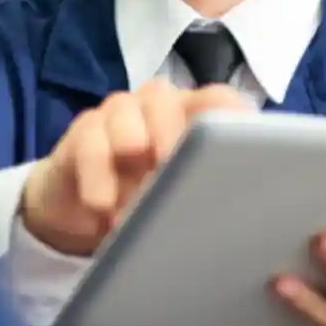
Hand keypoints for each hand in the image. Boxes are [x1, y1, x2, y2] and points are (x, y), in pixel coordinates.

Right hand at [19, 78, 251, 255]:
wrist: (89, 209)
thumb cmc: (153, 202)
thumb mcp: (186, 200)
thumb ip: (210, 195)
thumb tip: (243, 226)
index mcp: (192, 116)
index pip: (217, 99)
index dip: (228, 115)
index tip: (235, 148)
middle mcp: (155, 107)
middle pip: (164, 99)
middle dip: (171, 134)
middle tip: (175, 170)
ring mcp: (115, 115)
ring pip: (122, 111)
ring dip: (130, 147)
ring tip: (138, 190)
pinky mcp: (82, 133)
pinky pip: (88, 141)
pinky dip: (97, 174)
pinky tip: (103, 205)